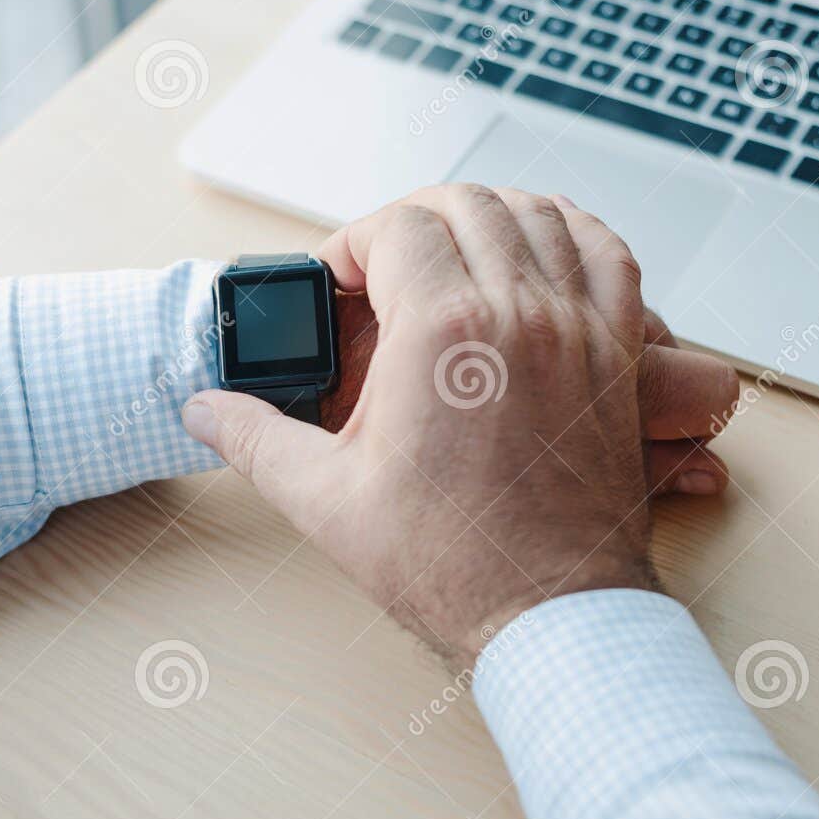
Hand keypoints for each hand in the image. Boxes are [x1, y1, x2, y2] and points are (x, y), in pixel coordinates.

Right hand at [185, 185, 737, 665]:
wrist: (548, 615)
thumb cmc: (451, 566)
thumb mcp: (325, 501)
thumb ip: (254, 439)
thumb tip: (203, 411)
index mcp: (444, 332)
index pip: (396, 227)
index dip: (353, 242)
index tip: (338, 284)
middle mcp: (519, 312)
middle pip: (466, 204)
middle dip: (411, 221)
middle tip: (381, 268)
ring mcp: (577, 328)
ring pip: (537, 213)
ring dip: (484, 217)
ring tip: (449, 257)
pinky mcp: (615, 356)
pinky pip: (605, 253)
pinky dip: (567, 232)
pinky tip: (539, 253)